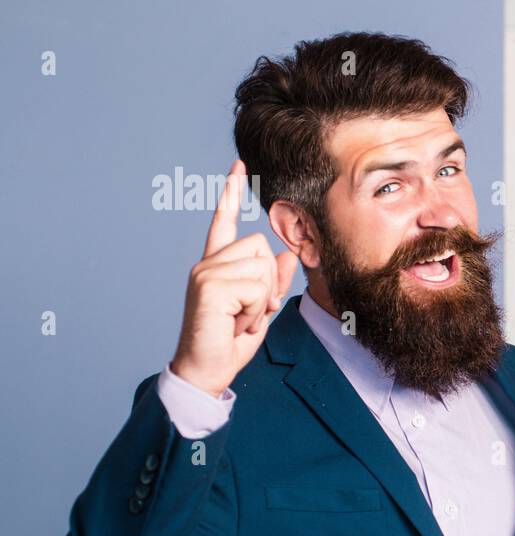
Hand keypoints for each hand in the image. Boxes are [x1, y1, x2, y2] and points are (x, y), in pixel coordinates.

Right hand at [171, 159, 297, 397]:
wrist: (207, 370)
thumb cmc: (230, 343)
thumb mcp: (261, 309)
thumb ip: (273, 281)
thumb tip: (287, 252)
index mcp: (217, 265)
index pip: (224, 222)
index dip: (231, 193)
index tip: (239, 165)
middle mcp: (207, 263)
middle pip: (259, 246)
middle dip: (268, 282)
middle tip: (250, 311)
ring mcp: (205, 271)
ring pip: (260, 266)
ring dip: (261, 300)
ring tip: (240, 319)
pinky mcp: (208, 285)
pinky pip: (255, 286)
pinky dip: (255, 310)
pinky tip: (234, 322)